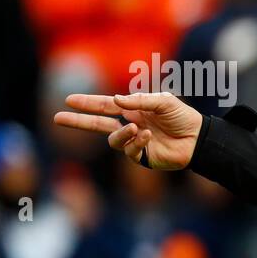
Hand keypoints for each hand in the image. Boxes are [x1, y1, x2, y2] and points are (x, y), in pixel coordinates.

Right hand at [53, 92, 202, 170]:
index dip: (88, 104)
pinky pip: (130, 151)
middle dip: (78, 121)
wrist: (198, 138)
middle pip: (98, 124)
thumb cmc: (183, 117)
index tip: (69, 100)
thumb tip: (114, 100)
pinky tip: (148, 135)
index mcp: (134, 110)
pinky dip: (136, 142)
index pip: (106, 106)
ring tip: (135, 127)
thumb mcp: (163, 102)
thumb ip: (139, 101)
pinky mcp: (142, 157)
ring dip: (120, 134)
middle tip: (57, 118)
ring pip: (113, 140)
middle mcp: (131, 125)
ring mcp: (135, 142)